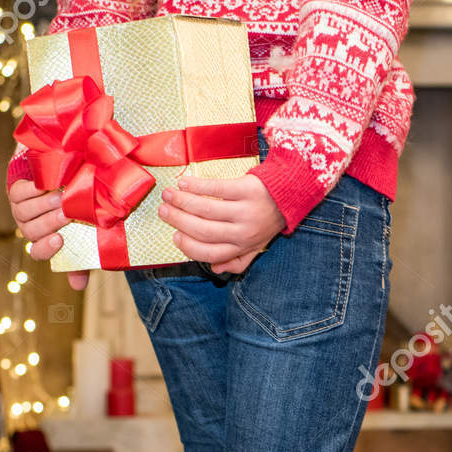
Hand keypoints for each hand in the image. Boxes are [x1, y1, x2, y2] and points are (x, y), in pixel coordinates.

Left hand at [9, 178, 90, 290]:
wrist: (58, 182)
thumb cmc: (70, 213)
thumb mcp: (78, 235)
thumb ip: (78, 259)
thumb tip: (78, 287)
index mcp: (41, 242)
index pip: (38, 252)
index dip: (46, 248)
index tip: (60, 240)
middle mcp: (28, 228)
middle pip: (32, 231)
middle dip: (49, 222)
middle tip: (67, 213)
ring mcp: (19, 210)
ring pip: (24, 212)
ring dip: (42, 205)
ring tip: (61, 196)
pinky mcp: (15, 192)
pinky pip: (18, 193)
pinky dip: (31, 189)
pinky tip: (45, 185)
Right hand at [158, 172, 284, 274]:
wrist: (289, 194)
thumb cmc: (267, 222)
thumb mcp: (256, 246)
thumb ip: (237, 260)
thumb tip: (215, 269)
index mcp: (242, 247)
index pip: (209, 252)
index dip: (188, 246)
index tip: (174, 236)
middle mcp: (243, 231)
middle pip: (203, 230)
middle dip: (178, 221)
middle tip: (163, 211)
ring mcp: (245, 210)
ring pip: (205, 209)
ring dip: (182, 201)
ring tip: (168, 195)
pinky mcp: (245, 189)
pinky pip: (216, 188)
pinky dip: (196, 186)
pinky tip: (184, 183)